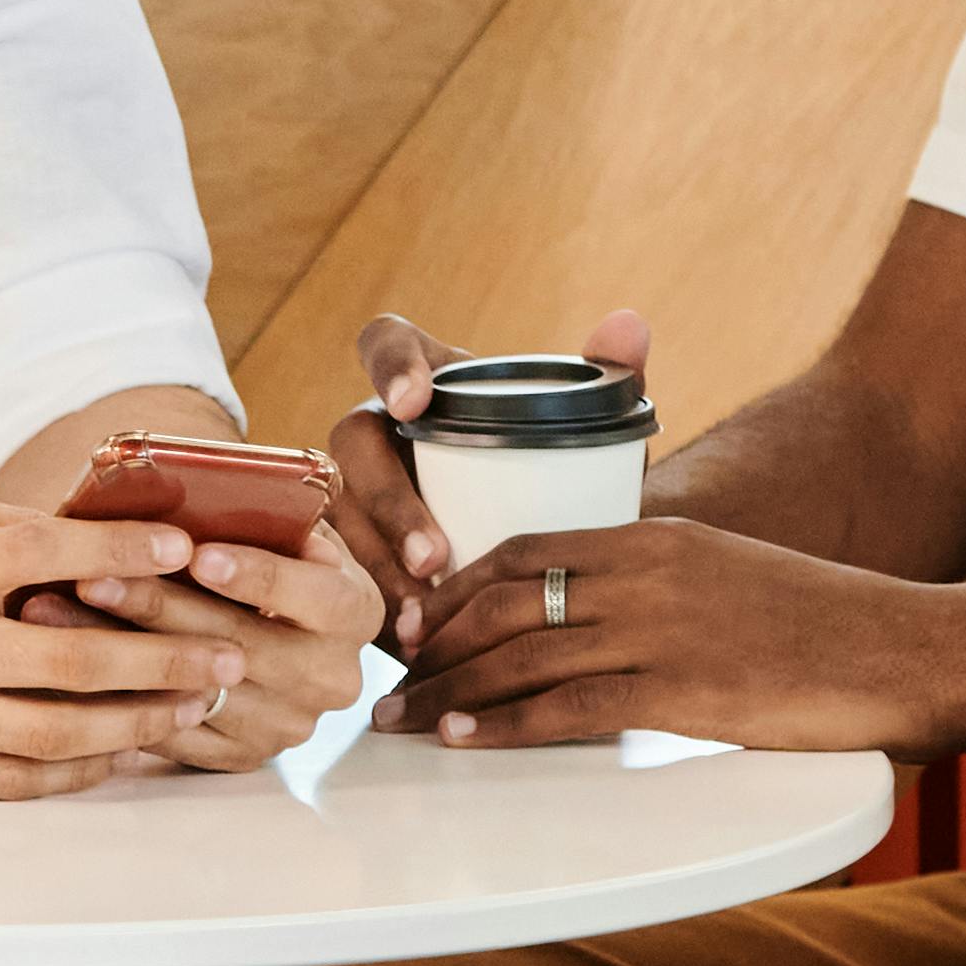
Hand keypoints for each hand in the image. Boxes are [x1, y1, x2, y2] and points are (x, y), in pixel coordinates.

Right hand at [0, 495, 272, 800]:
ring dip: (139, 724)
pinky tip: (123, 754)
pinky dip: (78, 771)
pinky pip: (14, 781)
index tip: (185, 547)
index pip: (43, 553)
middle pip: (73, 658)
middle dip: (165, 658)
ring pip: (56, 733)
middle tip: (228, 653)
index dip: (122, 549)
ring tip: (194, 709)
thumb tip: (78, 527)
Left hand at [8, 493, 386, 773]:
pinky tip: (65, 665)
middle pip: (243, 648)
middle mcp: (333, 676)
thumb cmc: (264, 553)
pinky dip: (117, 697)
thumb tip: (192, 484)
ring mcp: (289, 724)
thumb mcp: (280, 525)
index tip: (198, 554)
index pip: (317, 596)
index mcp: (355, 610)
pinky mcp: (243, 755)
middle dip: (161, 609)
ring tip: (57, 611)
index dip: (258, 575)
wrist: (272, 619)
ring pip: (199, 692)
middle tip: (94, 577)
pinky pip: (175, 733)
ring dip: (119, 652)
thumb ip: (258, 512)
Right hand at [327, 302, 658, 657]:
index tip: (415, 403)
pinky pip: (335, 575)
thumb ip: (610, 376)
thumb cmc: (560, 477)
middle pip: (353, 445)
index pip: (386, 343)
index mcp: (426, 381)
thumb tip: (630, 323)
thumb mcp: (586, 434)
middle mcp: (377, 430)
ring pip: (337, 517)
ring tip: (421, 614)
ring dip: (372, 565)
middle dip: (386, 501)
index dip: (390, 365)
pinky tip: (405, 642)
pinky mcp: (348, 552)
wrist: (551, 550)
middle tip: (433, 556)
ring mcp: (354, 492)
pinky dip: (370, 608)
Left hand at [407, 502, 962, 757]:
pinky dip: (506, 722)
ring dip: (450, 687)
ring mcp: (664, 630)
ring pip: (522, 652)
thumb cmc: (828, 624)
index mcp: (658, 536)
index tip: (420, 619)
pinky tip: (464, 737)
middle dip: (435, 638)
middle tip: (392, 671)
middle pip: (506, 597)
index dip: (458, 585)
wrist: (910, 650)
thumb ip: (663, 587)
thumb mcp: (731, 577)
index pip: (526, 547)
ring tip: (403, 717)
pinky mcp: (685, 691)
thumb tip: (605, 620)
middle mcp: (649, 572)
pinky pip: (569, 707)